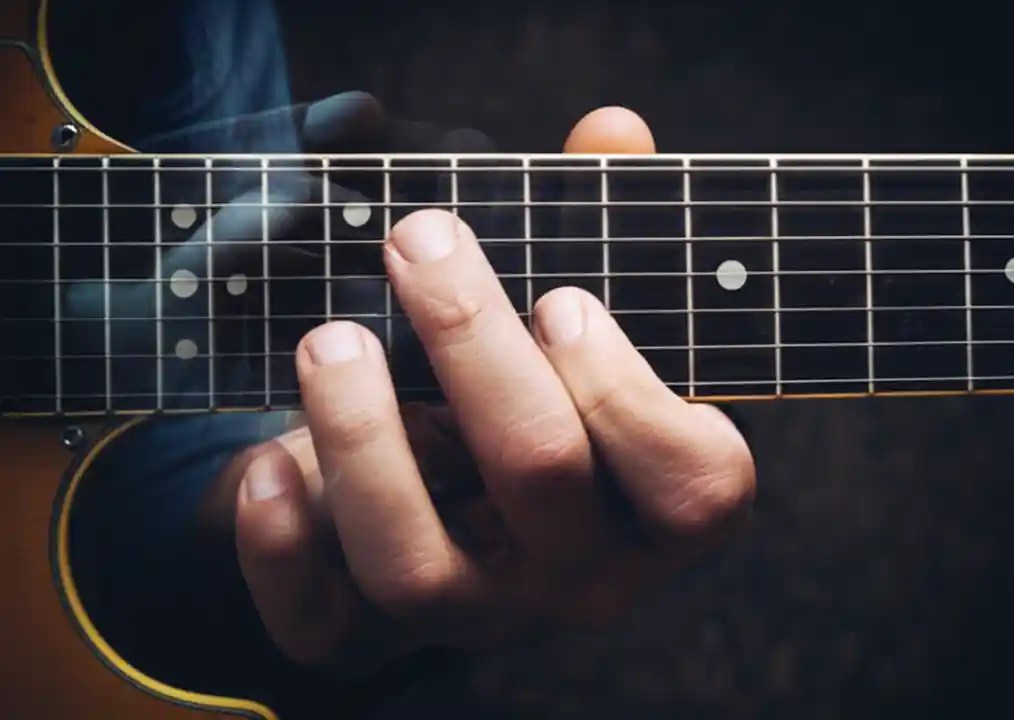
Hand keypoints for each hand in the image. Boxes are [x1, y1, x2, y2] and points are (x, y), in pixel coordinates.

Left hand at [226, 107, 756, 672]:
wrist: (443, 494)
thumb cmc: (532, 383)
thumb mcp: (576, 312)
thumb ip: (606, 225)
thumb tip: (610, 131)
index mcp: (656, 505)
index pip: (693, 485)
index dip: (627, 388)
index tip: (560, 300)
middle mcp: (578, 575)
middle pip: (543, 477)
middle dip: (474, 343)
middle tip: (419, 244)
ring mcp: (478, 615)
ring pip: (422, 568)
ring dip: (366, 440)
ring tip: (329, 340)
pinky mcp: (375, 641)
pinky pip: (327, 628)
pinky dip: (282, 549)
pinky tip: (265, 462)